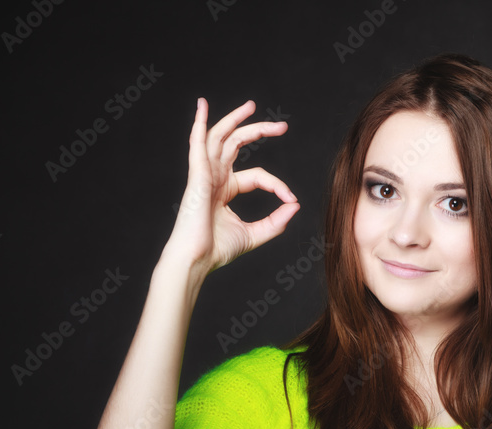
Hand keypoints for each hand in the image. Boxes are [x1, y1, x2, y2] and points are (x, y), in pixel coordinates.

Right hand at [162, 98, 299, 275]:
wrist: (196, 260)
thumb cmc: (217, 250)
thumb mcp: (256, 234)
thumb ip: (276, 221)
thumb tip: (296, 205)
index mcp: (225, 190)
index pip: (258, 175)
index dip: (277, 184)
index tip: (291, 199)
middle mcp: (214, 178)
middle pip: (237, 145)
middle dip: (259, 131)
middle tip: (282, 126)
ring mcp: (204, 175)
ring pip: (219, 137)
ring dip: (235, 119)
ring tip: (251, 106)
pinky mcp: (197, 176)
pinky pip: (197, 144)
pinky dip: (200, 124)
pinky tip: (202, 106)